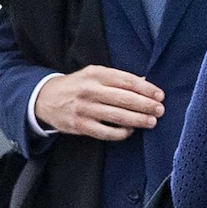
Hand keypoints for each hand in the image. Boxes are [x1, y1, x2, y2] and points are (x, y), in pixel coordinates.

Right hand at [35, 66, 164, 140]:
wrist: (45, 98)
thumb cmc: (77, 85)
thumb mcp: (94, 75)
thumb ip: (118, 79)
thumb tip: (145, 83)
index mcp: (96, 74)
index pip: (126, 80)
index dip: (146, 89)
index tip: (159, 95)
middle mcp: (90, 90)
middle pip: (124, 99)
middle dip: (146, 105)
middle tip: (160, 110)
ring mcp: (84, 109)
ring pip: (117, 116)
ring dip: (137, 120)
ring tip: (151, 122)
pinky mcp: (80, 126)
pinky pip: (105, 132)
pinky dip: (121, 133)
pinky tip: (130, 131)